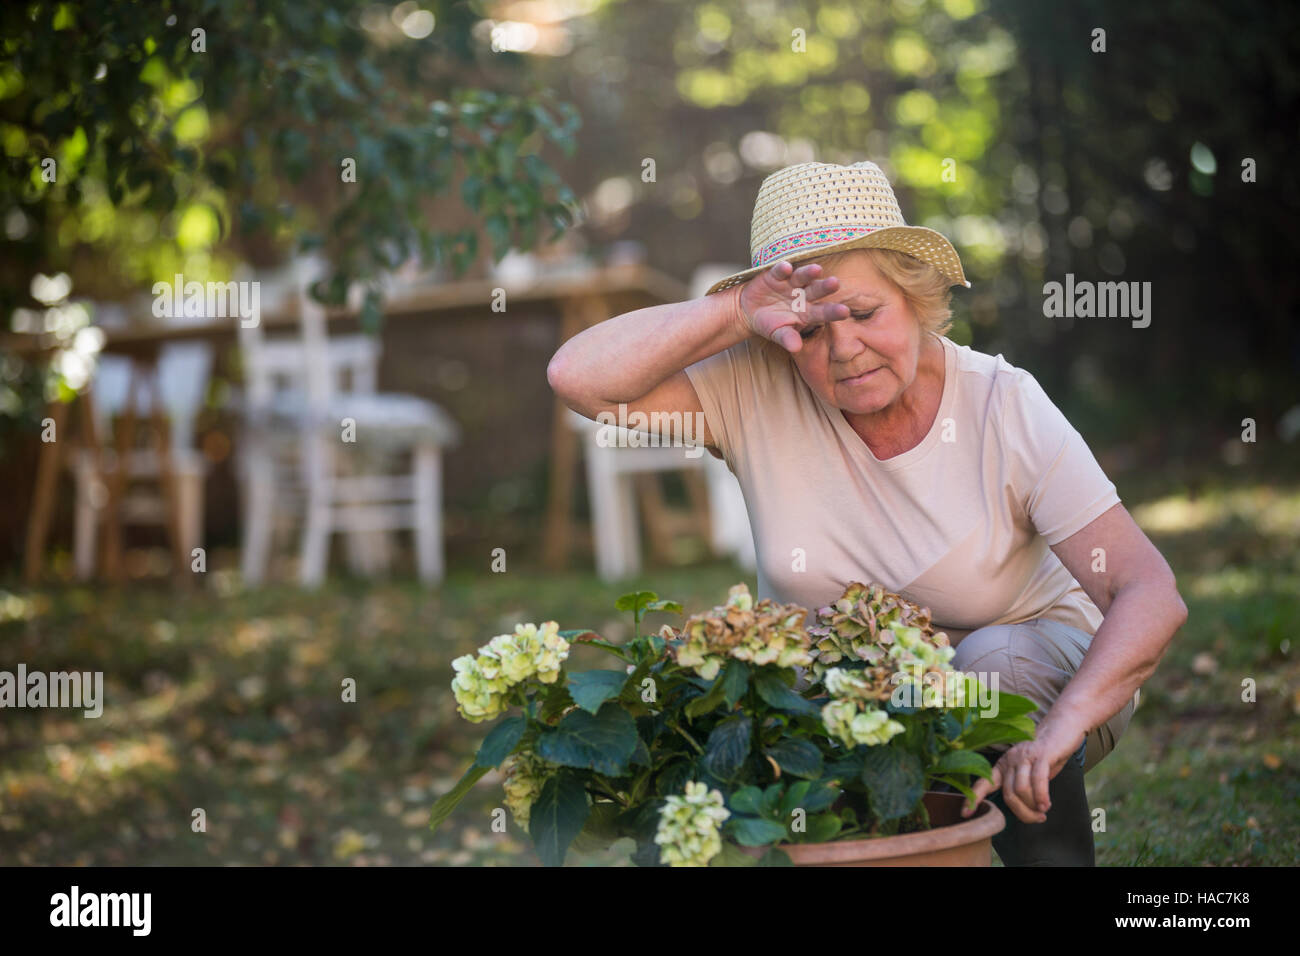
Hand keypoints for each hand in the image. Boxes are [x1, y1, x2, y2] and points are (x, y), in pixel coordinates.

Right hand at [732, 259, 849, 353]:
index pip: (823, 312)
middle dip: (825, 287)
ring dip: (808, 273)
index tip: (845, 312)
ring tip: (816, 270)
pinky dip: (783, 269)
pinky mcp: (776, 275)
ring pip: (802, 277)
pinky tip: (786, 268)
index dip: (833, 312)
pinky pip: (780, 271)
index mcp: (808, 312)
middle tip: (835, 283)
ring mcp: (791, 283)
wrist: (749, 311)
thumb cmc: (769, 324)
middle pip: (817, 290)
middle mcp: (804, 295)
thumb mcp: (777, 334)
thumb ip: (787, 338)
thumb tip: (795, 347)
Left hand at [961, 716, 1086, 823]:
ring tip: (1043, 811)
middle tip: (1037, 818)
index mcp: (1004, 765)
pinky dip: (1041, 796)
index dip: (974, 798)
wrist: (1063, 727)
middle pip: (1009, 794)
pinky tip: (1045, 804)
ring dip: (1033, 806)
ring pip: (1021, 789)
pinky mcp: (1042, 754)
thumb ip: (1024, 788)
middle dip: (1023, 812)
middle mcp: (1010, 759)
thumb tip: (1026, 810)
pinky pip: (1038, 780)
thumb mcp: (1031, 772)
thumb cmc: (1047, 754)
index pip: (984, 782)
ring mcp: (1025, 755)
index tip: (965, 813)